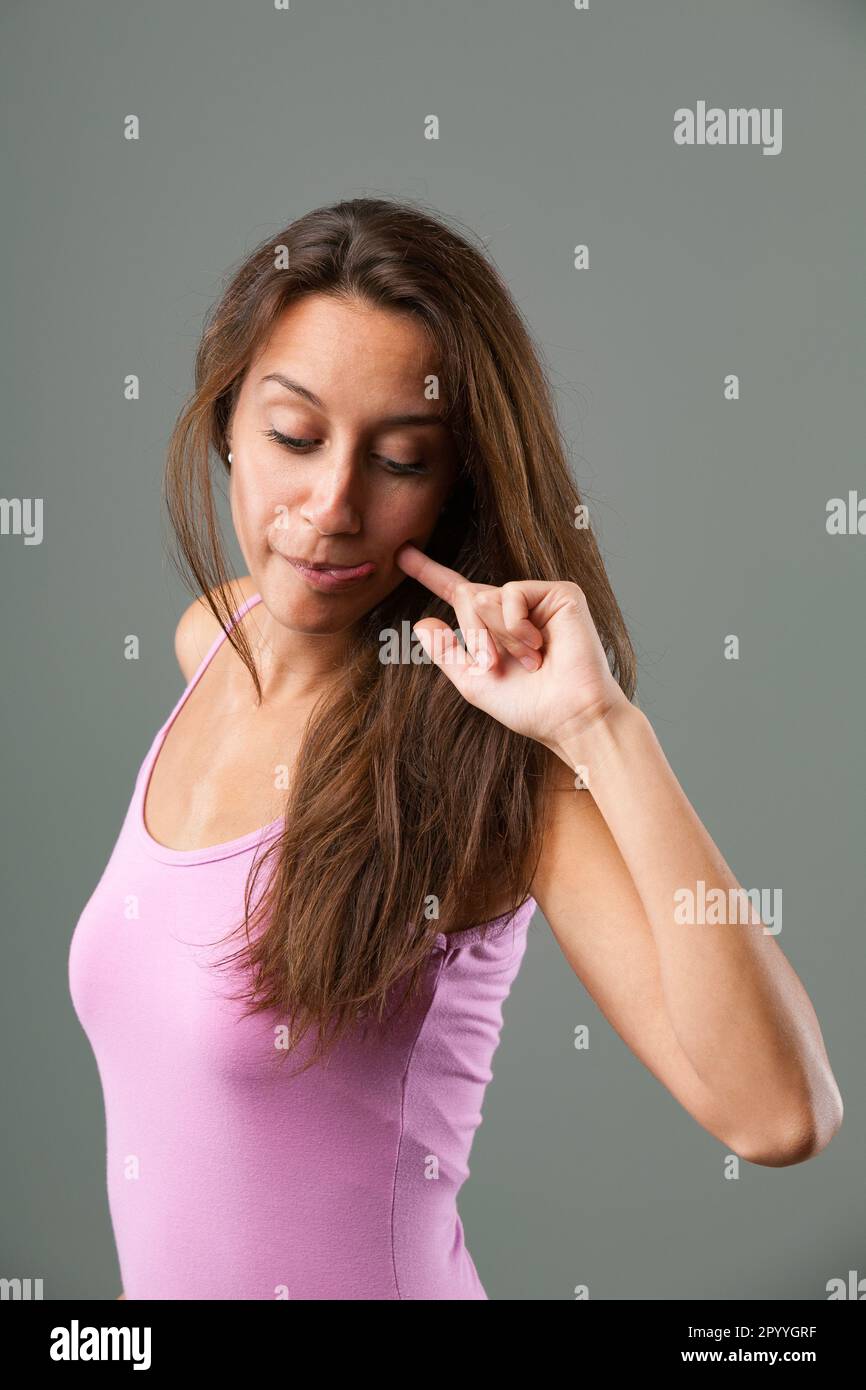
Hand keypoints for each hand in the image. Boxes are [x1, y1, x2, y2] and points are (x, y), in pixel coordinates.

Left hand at [394, 542, 629, 753]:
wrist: (569, 717)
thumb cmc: (528, 706)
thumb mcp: (473, 682)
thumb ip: (446, 652)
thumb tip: (421, 621)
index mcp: (494, 629)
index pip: (457, 593)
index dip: (429, 572)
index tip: (402, 552)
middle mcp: (515, 610)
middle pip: (467, 597)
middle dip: (475, 637)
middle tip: (497, 666)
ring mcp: (538, 599)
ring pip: (486, 596)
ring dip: (497, 637)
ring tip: (529, 661)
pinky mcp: (560, 593)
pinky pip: (512, 593)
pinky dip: (515, 625)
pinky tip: (538, 646)